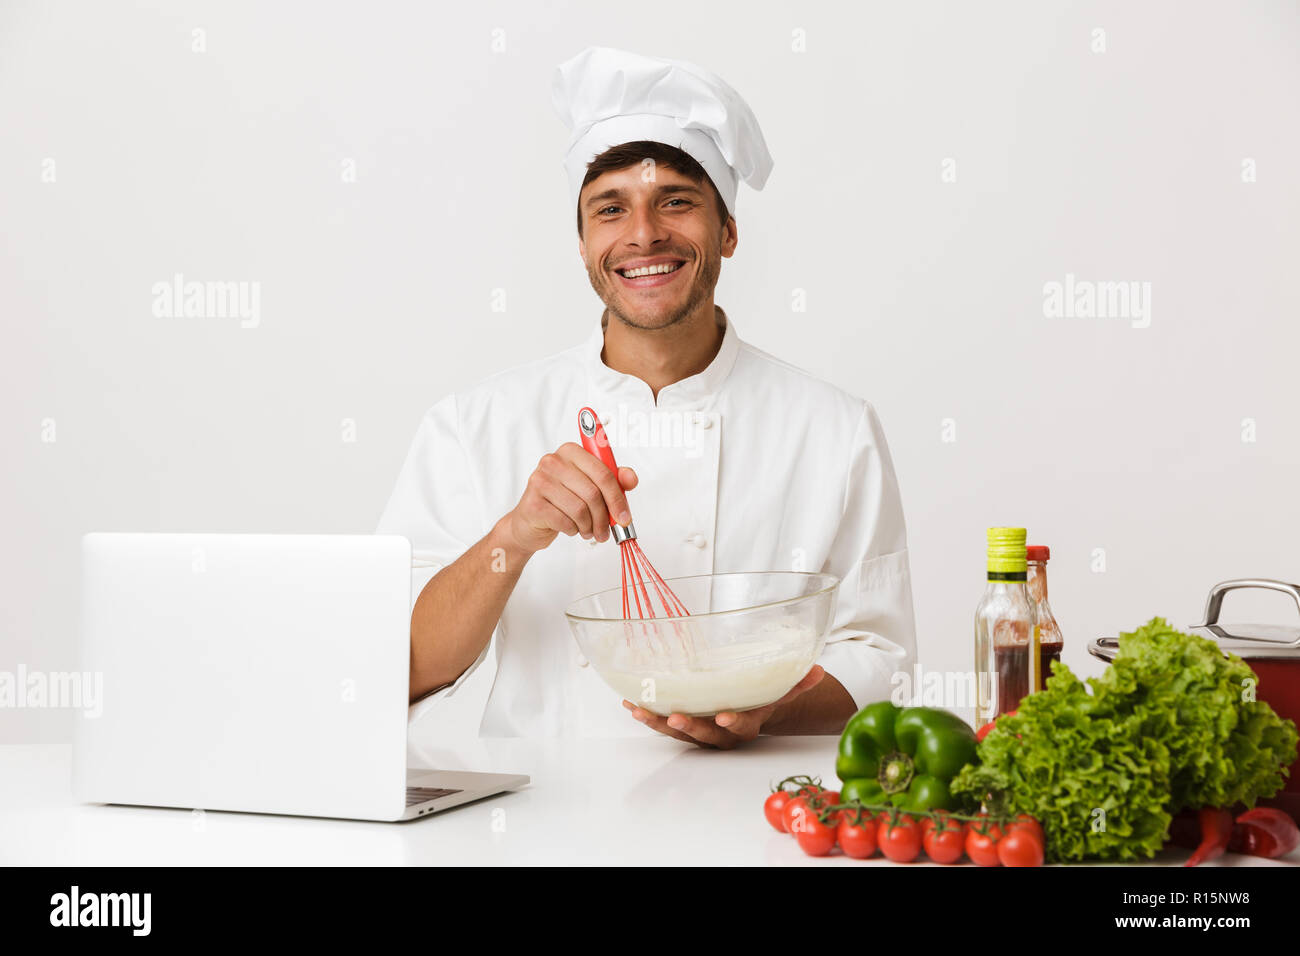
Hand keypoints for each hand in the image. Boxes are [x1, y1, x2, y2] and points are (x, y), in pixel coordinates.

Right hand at [504, 442, 637, 554]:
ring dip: (589, 526)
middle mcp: (553, 461)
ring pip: (580, 509)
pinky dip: (574, 530)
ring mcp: (540, 481)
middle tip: (606, 531)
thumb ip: (614, 480)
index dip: (617, 498)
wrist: (530, 521)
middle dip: (604, 518)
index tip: (624, 517)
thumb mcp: (591, 487)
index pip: (603, 473)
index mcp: (571, 452)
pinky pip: (565, 521)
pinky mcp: (533, 503)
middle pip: (593, 493)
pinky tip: (572, 528)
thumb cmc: (563, 500)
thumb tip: (631, 479)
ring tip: (588, 530)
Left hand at [622, 666, 826, 748]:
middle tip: (676, 716)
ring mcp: (700, 731)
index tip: (723, 717)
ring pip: (678, 732)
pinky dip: (647, 714)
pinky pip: (664, 723)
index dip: (733, 723)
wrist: (748, 712)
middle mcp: (721, 733)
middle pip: (704, 734)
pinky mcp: (683, 726)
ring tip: (640, 711)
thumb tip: (817, 669)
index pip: (741, 726)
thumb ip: (796, 683)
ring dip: (658, 722)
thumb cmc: (761, 700)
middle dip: (689, 726)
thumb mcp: (779, 692)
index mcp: (746, 723)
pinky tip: (630, 704)